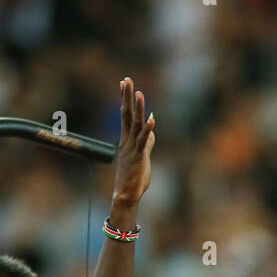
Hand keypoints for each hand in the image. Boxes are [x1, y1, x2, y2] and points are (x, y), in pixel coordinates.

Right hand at [112, 77, 154, 209]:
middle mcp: (127, 142)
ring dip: (138, 109)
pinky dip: (149, 130)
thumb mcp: (142, 158)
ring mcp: (132, 149)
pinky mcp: (139, 158)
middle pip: (126, 115)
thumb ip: (147, 144)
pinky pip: (144, 141)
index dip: (125, 100)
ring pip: (135, 125)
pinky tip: (152, 118)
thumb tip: (151, 132)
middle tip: (126, 79)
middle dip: (127, 97)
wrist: (125, 197)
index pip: (125, 116)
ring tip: (139, 93)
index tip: (123, 84)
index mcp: (126, 141)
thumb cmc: (134, 180)